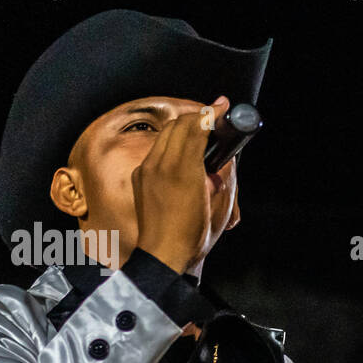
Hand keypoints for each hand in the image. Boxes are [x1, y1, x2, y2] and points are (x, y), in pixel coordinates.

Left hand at [132, 95, 228, 273]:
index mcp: (183, 172)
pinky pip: (157, 149)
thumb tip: (221, 162)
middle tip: (215, 115)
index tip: (223, 106)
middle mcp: (161, 165)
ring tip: (201, 132)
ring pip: (166, 134)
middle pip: (178, 125)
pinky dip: (172, 144)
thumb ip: (221, 178)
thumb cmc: (193, 236)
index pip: (196, 128)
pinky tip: (184, 154)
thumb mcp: (218, 207)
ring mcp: (147, 170)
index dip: (211, 114)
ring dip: (184, 128)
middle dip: (197, 117)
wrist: (162, 256)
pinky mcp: (140, 176)